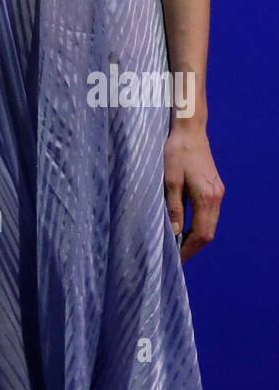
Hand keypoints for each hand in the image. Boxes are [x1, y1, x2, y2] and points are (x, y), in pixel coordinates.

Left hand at [164, 124, 225, 263]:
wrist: (190, 130)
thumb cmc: (176, 152)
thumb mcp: (170, 180)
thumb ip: (174, 207)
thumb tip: (175, 232)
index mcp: (207, 198)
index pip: (202, 234)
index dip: (189, 248)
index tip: (177, 258)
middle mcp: (217, 198)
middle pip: (209, 232)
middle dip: (193, 246)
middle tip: (177, 256)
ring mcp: (218, 192)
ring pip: (210, 224)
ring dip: (197, 236)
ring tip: (179, 244)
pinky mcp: (215, 187)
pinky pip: (210, 214)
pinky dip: (200, 224)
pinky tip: (186, 226)